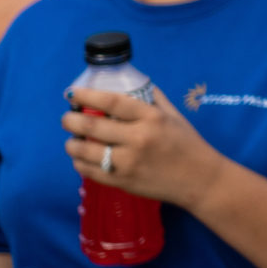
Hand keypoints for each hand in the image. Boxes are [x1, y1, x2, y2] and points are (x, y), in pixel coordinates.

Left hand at [63, 86, 223, 211]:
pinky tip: (80, 159)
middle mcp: (138, 138)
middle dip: (71, 121)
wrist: (199, 179)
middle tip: (66, 119)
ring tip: (71, 141)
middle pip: (92, 127)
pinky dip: (79, 163)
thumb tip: (134, 86)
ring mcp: (128, 162)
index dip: (87, 96)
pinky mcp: (122, 182)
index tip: (71, 93)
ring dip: (71, 144)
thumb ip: (154, 100)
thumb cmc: (188, 144)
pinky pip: (90, 171)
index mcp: (151, 118)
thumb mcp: (174, 116)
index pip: (112, 102)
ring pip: (85, 151)